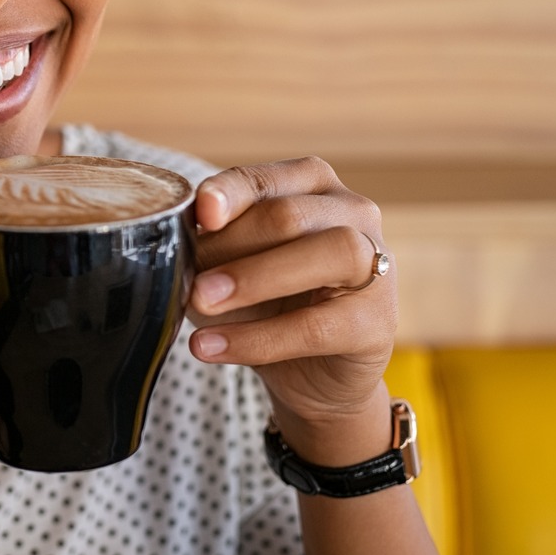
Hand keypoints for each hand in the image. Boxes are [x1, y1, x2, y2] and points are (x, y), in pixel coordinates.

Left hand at [187, 157, 396, 430]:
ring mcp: (376, 264)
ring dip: (254, 280)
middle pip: (290, 216)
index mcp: (310, 186)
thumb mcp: (229, 266)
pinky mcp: (378, 321)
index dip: (230, 193)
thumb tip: (176, 242)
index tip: (200, 213)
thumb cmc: (266, 303)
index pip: (263, 180)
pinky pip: (319, 325)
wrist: (309, 374)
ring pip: (326, 254)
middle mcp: (352, 213)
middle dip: (232, 246)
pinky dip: (259, 338)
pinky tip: (213, 347)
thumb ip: (210, 246)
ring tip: (201, 303)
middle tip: (188, 280)